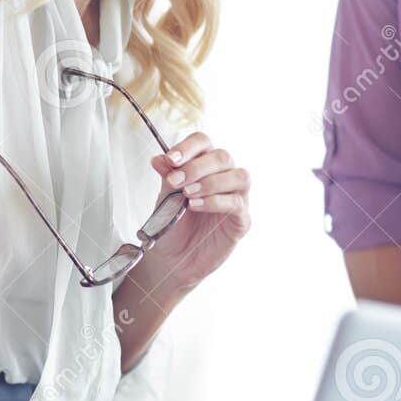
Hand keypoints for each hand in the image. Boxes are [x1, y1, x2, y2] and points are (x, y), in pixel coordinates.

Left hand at [132, 132, 251, 295]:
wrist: (172, 258)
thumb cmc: (171, 224)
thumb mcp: (165, 197)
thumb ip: (167, 177)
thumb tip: (158, 158)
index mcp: (205, 166)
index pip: (204, 143)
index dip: (189, 147)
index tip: (170, 160)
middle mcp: (224, 177)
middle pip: (223, 156)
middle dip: (197, 167)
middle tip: (175, 181)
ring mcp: (237, 198)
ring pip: (239, 176)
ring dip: (211, 182)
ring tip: (188, 194)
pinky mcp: (241, 220)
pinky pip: (237, 204)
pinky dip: (216, 202)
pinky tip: (196, 206)